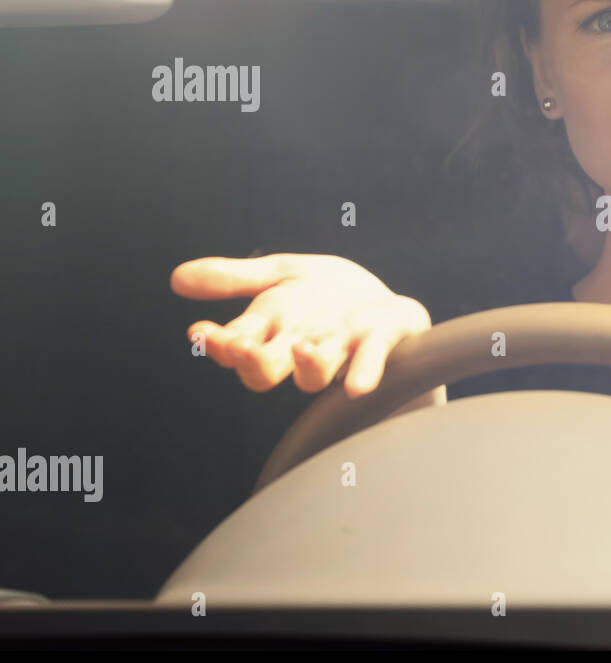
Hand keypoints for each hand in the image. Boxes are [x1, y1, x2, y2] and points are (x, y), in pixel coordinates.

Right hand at [170, 254, 431, 397]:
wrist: (384, 303)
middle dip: (253, 360)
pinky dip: (364, 373)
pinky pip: (370, 363)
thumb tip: (175, 278)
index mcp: (273, 333)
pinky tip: (358, 387)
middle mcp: (301, 349)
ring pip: (317, 373)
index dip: (218, 344)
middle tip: (240, 348)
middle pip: (269, 369)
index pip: (236, 347)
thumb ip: (234, 279)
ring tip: (302, 351)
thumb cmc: (326, 296)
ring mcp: (340, 350)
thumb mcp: (280, 275)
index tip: (201, 332)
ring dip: (308, 365)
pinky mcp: (377, 343)